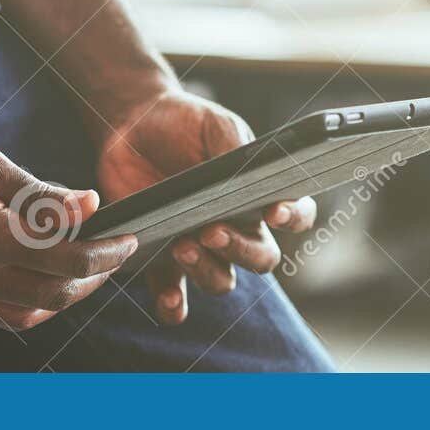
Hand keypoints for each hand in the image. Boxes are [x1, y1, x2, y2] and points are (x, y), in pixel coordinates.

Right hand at [0, 115, 138, 330]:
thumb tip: (89, 205)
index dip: (107, 251)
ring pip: (29, 314)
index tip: (130, 237)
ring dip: (67, 296)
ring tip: (88, 268)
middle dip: (95, 277)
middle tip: (117, 252)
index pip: (68, 258)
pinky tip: (44, 280)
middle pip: (55, 294)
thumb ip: (39, 193)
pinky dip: (32, 305)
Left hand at [95, 90, 315, 324]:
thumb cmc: (184, 123)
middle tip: (212, 229)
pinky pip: (175, 299)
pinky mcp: (162, 260)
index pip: (296, 215)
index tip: (274, 211)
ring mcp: (201, 246)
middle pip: (262, 258)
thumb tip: (250, 171)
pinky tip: (168, 299)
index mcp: (259, 194)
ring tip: (181, 245)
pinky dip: (174, 307)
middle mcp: (237, 228)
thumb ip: (234, 147)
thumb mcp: (214, 124)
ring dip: (207, 271)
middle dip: (242, 250)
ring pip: (222, 281)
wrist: (132, 125)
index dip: (294, 218)